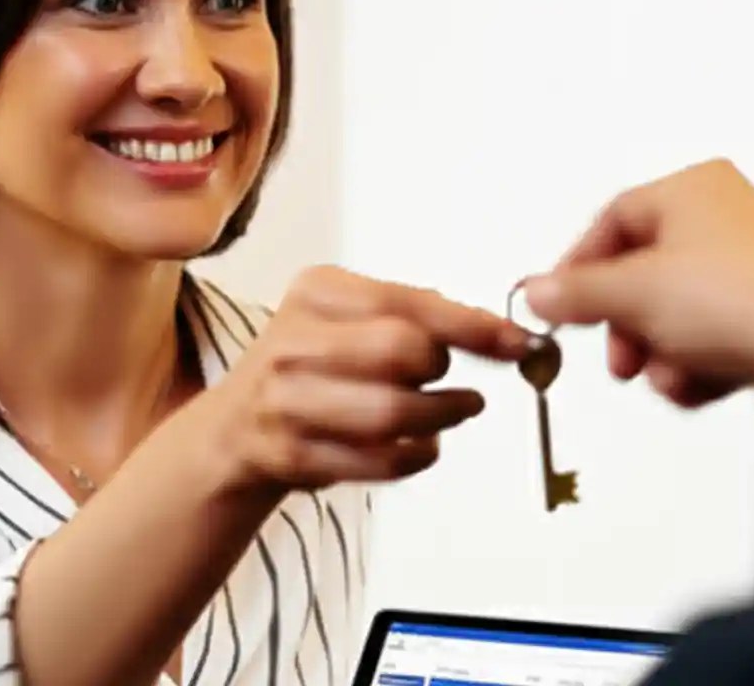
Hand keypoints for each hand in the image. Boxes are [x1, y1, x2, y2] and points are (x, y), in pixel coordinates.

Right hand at [189, 265, 532, 491]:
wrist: (234, 428)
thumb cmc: (312, 367)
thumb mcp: (348, 319)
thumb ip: (416, 317)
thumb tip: (502, 333)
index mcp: (315, 292)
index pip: (408, 303)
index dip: (472, 326)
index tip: (518, 342)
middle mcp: (292, 341)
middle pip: (402, 352)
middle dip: (442, 371)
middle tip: (454, 382)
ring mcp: (286, 401)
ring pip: (392, 411)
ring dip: (441, 416)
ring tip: (457, 411)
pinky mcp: (292, 456)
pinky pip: (380, 460)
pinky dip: (417, 455)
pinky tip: (421, 444)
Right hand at [523, 158, 753, 436]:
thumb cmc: (735, 303)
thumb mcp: (632, 294)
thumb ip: (576, 293)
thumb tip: (535, 292)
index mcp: (694, 189)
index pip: (612, 221)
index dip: (578, 268)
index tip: (559, 308)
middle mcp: (724, 218)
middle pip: (640, 275)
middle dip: (624, 327)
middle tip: (619, 360)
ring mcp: (749, 268)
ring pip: (671, 314)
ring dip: (659, 355)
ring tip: (670, 377)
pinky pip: (707, 338)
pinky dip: (695, 366)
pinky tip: (701, 383)